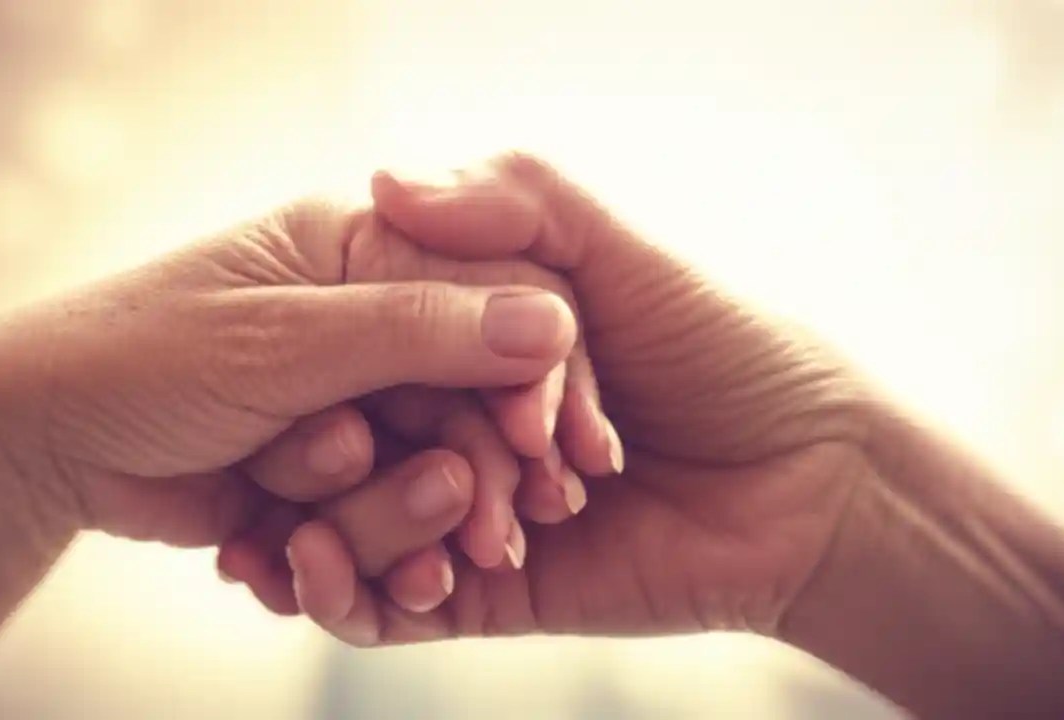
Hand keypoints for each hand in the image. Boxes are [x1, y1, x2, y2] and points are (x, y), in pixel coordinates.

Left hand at [0, 197, 614, 559]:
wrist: (40, 441)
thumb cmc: (145, 358)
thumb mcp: (284, 339)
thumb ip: (418, 330)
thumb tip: (550, 321)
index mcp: (362, 248)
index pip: (484, 303)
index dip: (524, 380)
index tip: (544, 448)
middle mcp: (363, 317)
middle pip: (463, 400)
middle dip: (465, 475)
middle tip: (487, 540)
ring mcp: (342, 395)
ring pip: (419, 468)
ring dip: (381, 516)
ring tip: (316, 538)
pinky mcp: (319, 464)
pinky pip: (367, 511)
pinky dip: (338, 543)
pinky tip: (286, 553)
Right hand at [283, 153, 876, 643]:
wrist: (808, 483)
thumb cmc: (721, 349)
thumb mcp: (613, 250)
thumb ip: (513, 205)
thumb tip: (385, 181)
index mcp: (476, 348)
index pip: (368, 351)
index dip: (317, 360)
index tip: (255, 363)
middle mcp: (463, 426)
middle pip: (349, 444)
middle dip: (304, 458)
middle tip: (256, 460)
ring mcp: (472, 510)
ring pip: (359, 526)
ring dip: (314, 529)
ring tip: (268, 540)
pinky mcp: (489, 591)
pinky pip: (397, 602)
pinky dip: (347, 594)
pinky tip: (315, 572)